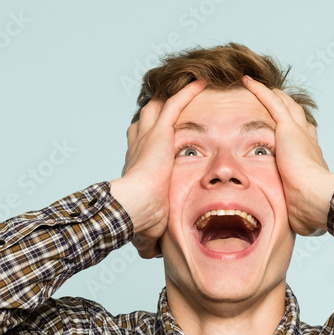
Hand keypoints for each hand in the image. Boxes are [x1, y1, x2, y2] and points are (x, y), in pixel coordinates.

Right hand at [110, 79, 207, 257]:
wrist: (131, 208)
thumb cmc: (137, 219)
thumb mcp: (147, 225)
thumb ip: (150, 235)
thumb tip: (152, 253)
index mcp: (136, 162)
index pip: (143, 141)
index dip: (151, 136)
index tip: (161, 134)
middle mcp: (139, 143)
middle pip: (149, 117)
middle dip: (162, 109)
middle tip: (177, 102)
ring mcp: (149, 136)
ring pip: (161, 105)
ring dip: (176, 95)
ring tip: (194, 84)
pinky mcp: (160, 133)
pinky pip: (176, 104)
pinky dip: (189, 91)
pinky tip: (202, 81)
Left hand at [241, 76, 333, 235]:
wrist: (319, 200)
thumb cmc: (312, 212)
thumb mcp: (303, 212)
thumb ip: (300, 214)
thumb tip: (303, 228)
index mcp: (311, 160)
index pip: (304, 140)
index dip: (295, 132)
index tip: (287, 129)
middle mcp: (308, 142)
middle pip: (296, 117)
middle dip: (285, 106)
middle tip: (273, 98)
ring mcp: (298, 134)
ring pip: (284, 105)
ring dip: (271, 94)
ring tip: (257, 84)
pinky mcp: (287, 129)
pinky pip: (272, 103)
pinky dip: (260, 90)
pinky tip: (247, 81)